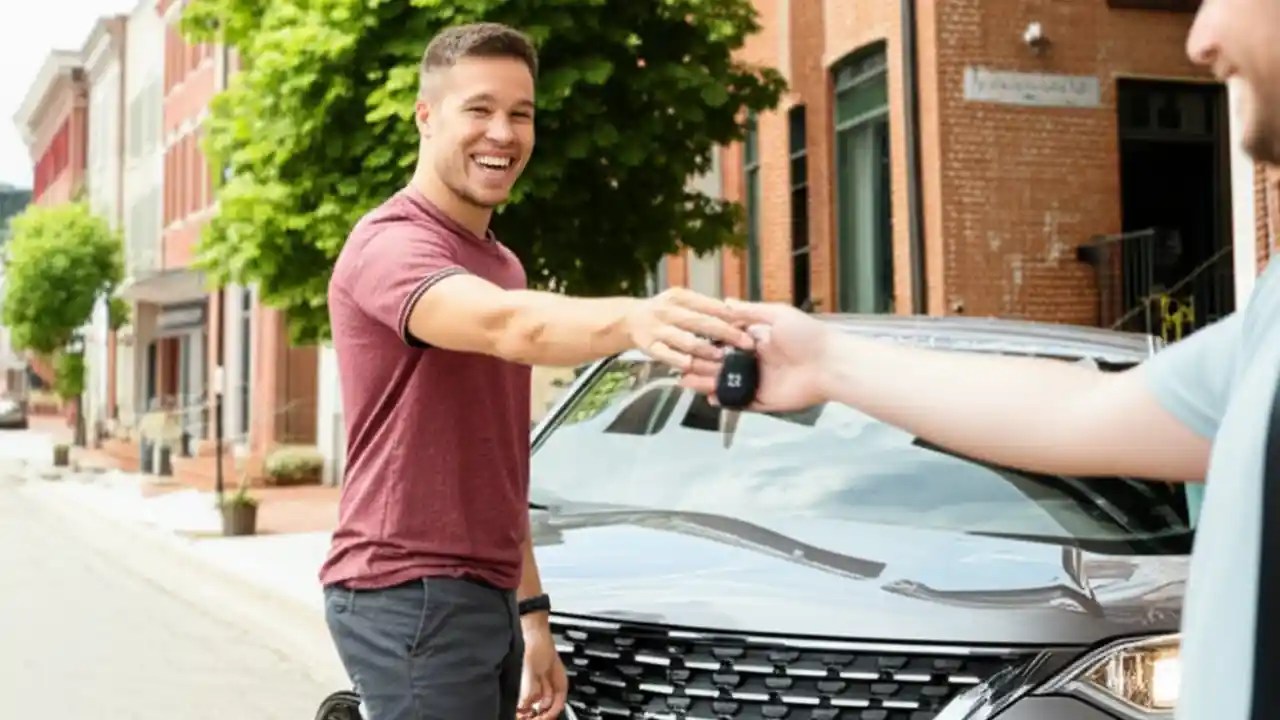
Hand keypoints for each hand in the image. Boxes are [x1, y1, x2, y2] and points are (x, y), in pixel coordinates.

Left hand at [517, 618, 567, 719]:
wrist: (531, 628)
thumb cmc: (539, 643)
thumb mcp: (533, 668)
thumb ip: (531, 689)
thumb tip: (525, 705)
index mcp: (560, 683)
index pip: (556, 708)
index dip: (546, 717)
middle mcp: (552, 684)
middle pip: (546, 708)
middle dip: (536, 715)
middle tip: (525, 717)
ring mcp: (541, 681)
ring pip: (537, 703)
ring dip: (528, 709)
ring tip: (520, 713)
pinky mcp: (531, 678)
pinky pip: (529, 695)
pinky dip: (523, 701)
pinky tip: (517, 704)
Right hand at [626, 287, 755, 372]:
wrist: (625, 320)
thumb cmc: (663, 313)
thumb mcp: (681, 302)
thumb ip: (704, 307)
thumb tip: (734, 311)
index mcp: (681, 297)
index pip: (711, 305)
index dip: (731, 315)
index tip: (750, 323)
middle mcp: (668, 310)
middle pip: (702, 322)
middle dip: (726, 333)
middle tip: (746, 344)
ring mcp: (657, 329)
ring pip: (686, 341)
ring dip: (706, 350)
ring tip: (723, 358)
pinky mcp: (648, 347)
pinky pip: (667, 356)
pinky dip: (680, 361)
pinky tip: (692, 367)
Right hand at [679, 300, 830, 411]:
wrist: (831, 364)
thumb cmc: (808, 336)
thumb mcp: (777, 315)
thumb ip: (750, 312)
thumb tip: (725, 302)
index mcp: (758, 342)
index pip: (726, 344)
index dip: (707, 345)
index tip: (688, 343)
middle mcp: (757, 363)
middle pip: (722, 366)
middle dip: (700, 366)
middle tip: (679, 366)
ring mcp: (761, 383)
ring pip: (727, 385)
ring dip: (707, 384)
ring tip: (686, 381)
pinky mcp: (766, 401)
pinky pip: (742, 403)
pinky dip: (727, 401)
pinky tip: (711, 398)